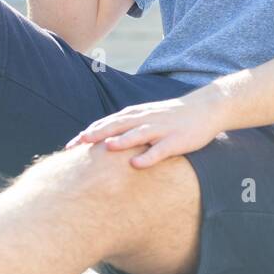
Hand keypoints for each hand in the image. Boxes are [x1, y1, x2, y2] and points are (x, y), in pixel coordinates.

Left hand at [64, 93, 228, 166]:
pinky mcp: (177, 139)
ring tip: (106, 148)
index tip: (68, 146)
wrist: (205, 108)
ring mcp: (162, 128)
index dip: (88, 133)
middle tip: (76, 145)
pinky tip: (137, 165)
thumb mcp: (146, 117)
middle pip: (117, 125)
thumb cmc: (172, 117)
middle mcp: (145, 119)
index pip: (106, 122)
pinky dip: (149, 156)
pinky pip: (161, 149)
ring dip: (122, 140)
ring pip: (138, 133)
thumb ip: (126, 126)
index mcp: (136, 115)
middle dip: (97, 134)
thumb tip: (102, 141)